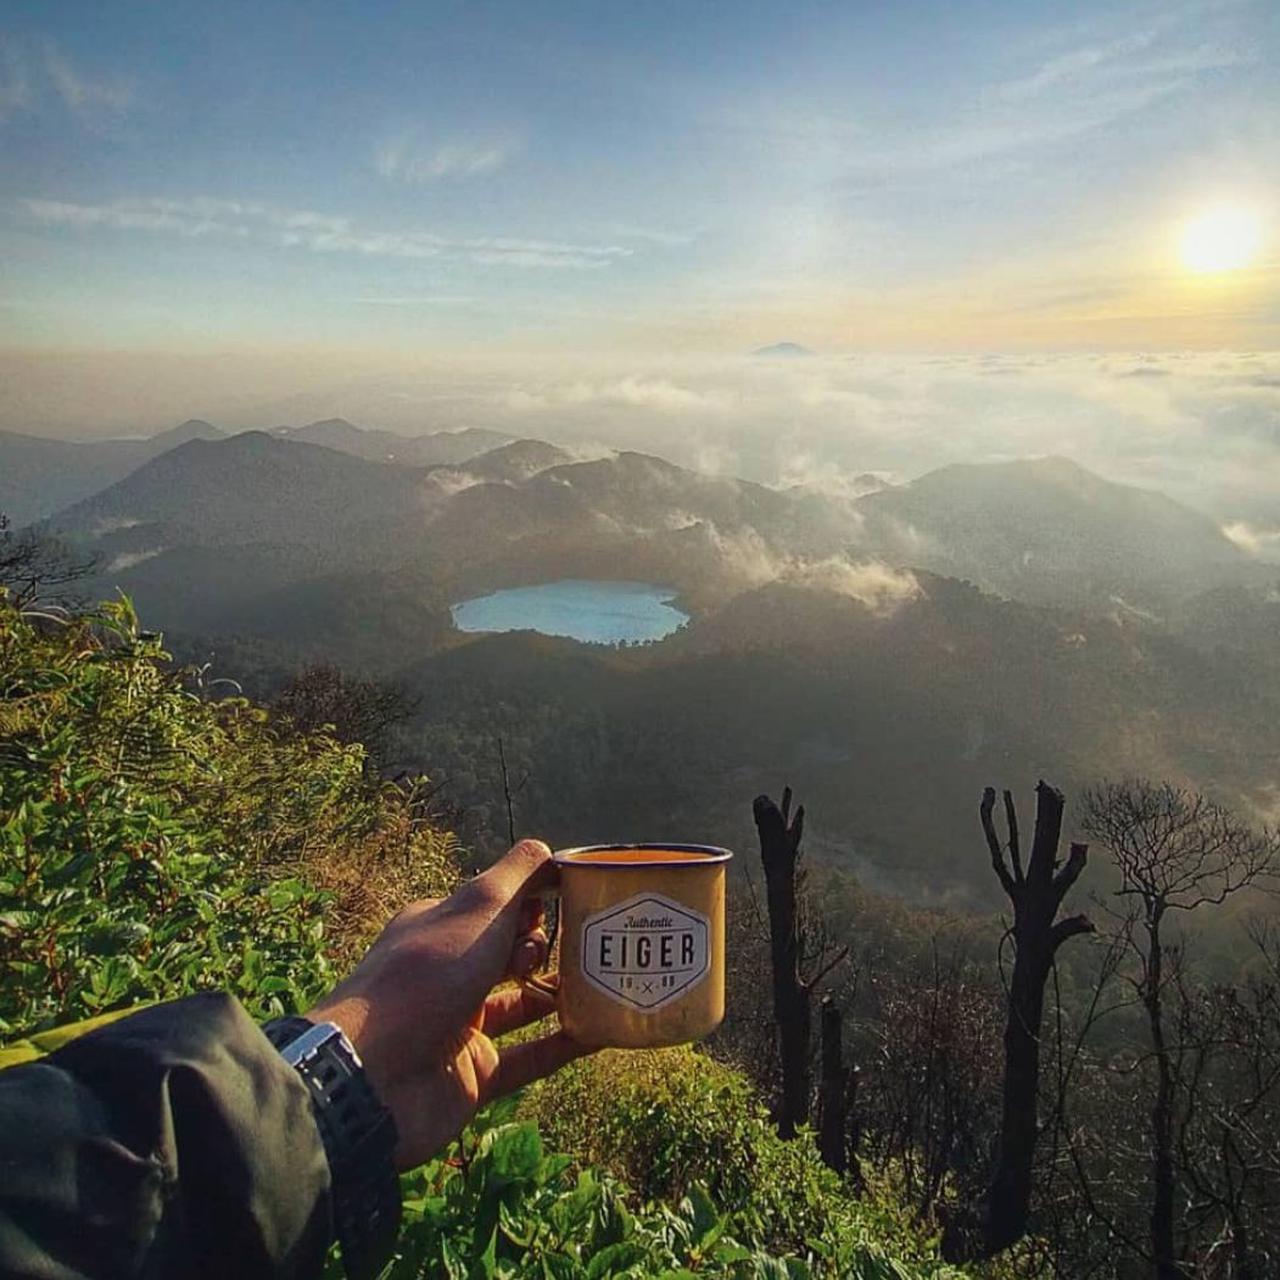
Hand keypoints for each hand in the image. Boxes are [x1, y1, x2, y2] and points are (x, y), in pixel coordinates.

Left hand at [306, 838, 587, 1169]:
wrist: (374, 1076)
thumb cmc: (426, 976)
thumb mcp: (477, 909)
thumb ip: (517, 877)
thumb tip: (550, 851)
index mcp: (437, 929)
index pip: (493, 907)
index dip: (531, 902)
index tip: (569, 898)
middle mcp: (446, 974)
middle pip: (508, 953)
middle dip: (545, 945)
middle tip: (580, 944)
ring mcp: (459, 1027)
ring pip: (521, 1003)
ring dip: (561, 992)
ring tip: (607, 980)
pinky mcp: (474, 1075)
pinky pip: (530, 1056)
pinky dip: (564, 1044)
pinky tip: (603, 1031)